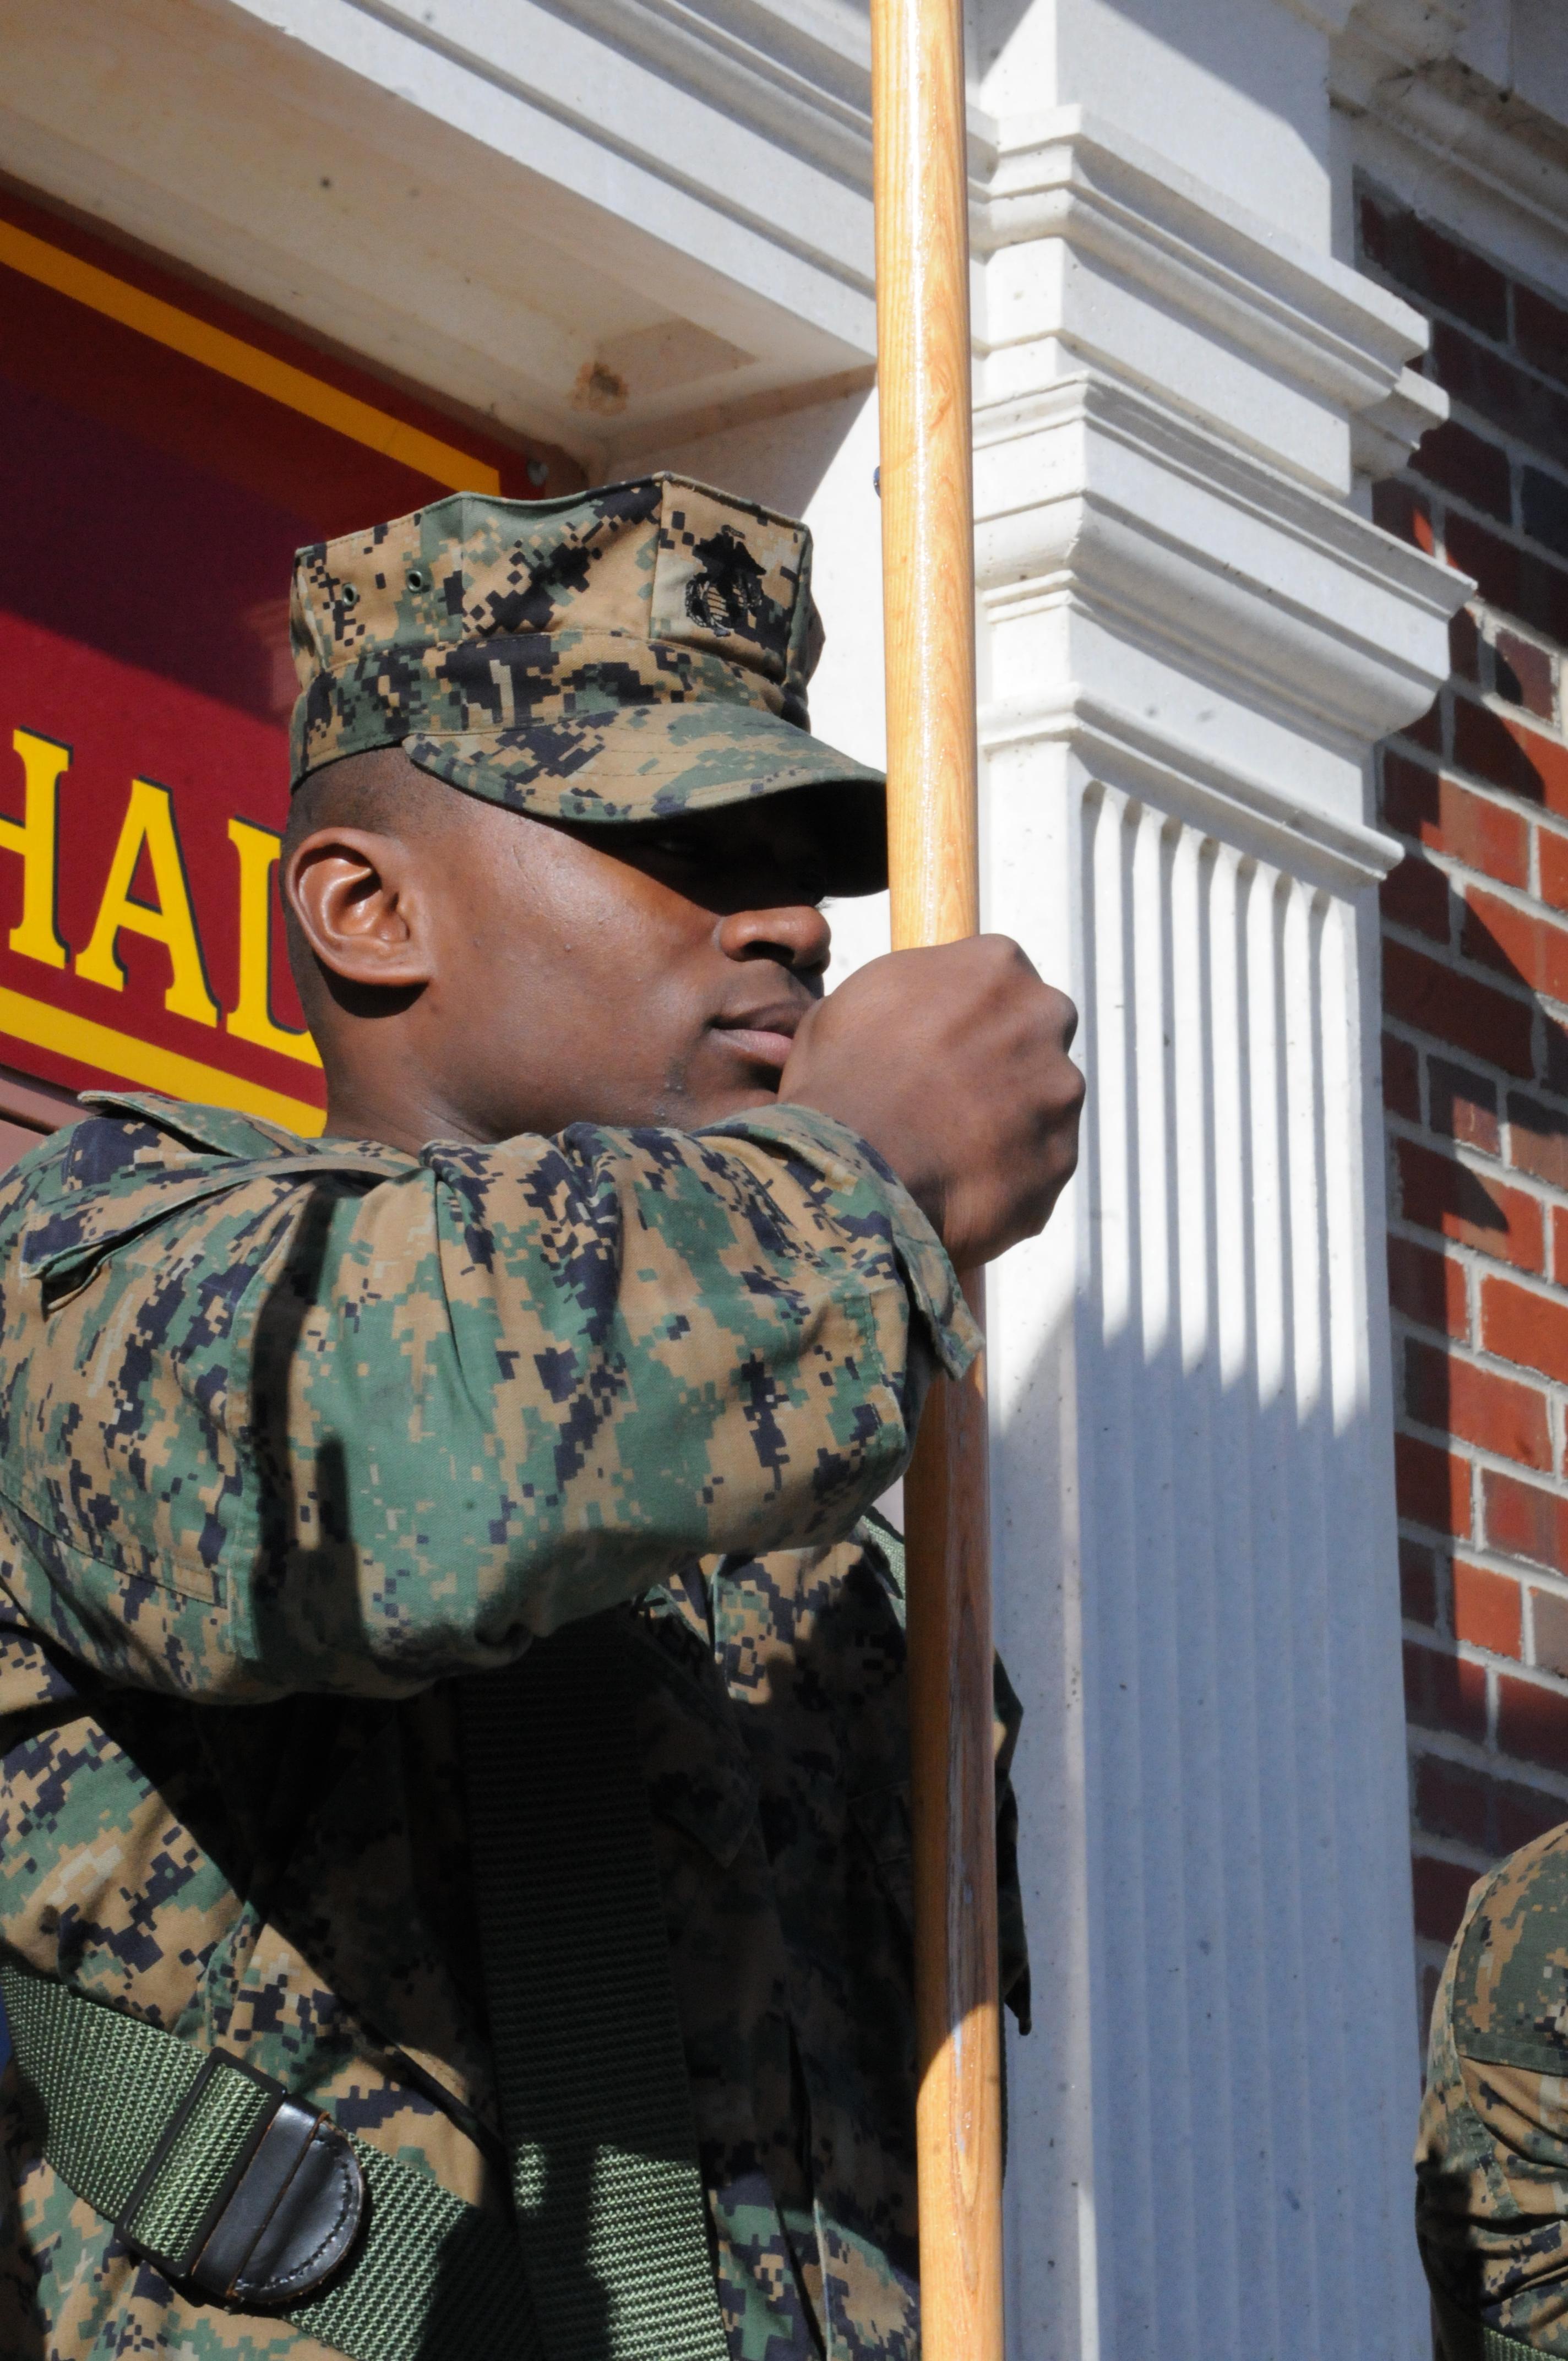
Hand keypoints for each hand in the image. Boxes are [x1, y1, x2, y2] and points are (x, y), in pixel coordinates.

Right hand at [778, 936, 1083, 1267]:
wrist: (852, 1169)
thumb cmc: (838, 1080)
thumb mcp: (849, 1007)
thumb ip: (904, 997)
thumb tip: (898, 1017)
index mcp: (994, 964)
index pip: (1002, 981)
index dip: (970, 1017)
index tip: (942, 1045)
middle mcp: (1043, 1016)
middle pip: (1039, 1033)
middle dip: (1007, 1061)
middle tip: (954, 1096)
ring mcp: (1059, 1090)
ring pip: (1046, 1101)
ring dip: (1011, 1120)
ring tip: (949, 1150)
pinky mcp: (1062, 1156)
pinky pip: (1040, 1163)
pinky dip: (1010, 1174)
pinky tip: (961, 1184)